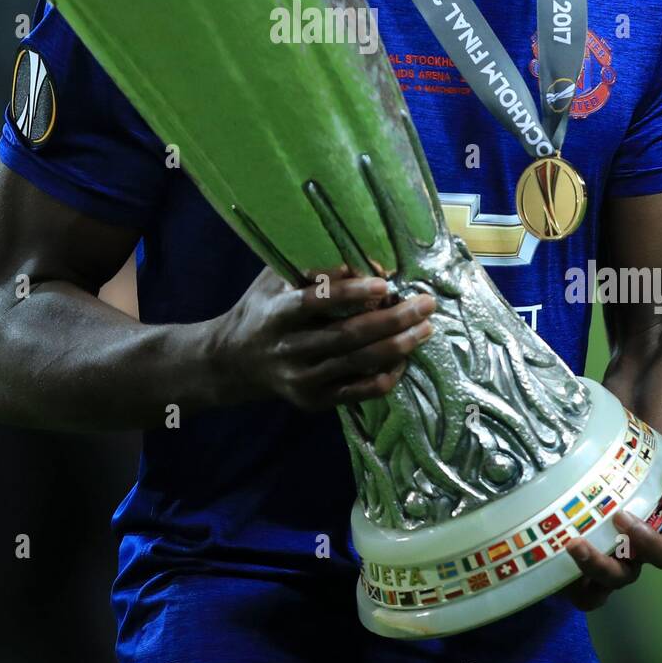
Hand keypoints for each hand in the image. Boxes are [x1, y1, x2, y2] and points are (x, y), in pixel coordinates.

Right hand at [211, 264, 435, 411]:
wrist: (235, 362)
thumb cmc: (263, 308)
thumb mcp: (275, 279)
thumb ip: (314, 267)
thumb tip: (368, 261)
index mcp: (277, 314)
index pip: (315, 302)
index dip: (350, 293)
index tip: (384, 282)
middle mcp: (289, 349)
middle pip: (347, 336)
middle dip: (393, 319)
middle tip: (425, 303)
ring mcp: (302, 379)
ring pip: (358, 364)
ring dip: (398, 346)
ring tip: (426, 327)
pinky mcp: (313, 401)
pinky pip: (358, 392)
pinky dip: (386, 376)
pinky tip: (405, 358)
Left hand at [564, 452, 661, 610]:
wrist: (630, 466)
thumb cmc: (657, 472)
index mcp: (653, 540)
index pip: (661, 557)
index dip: (646, 544)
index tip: (622, 516)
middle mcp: (628, 557)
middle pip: (620, 579)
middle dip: (600, 566)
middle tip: (578, 541)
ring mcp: (601, 560)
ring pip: (593, 590)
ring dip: (576, 575)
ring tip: (561, 550)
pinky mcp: (575, 558)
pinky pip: (566, 580)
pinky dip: (554, 571)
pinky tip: (541, 548)